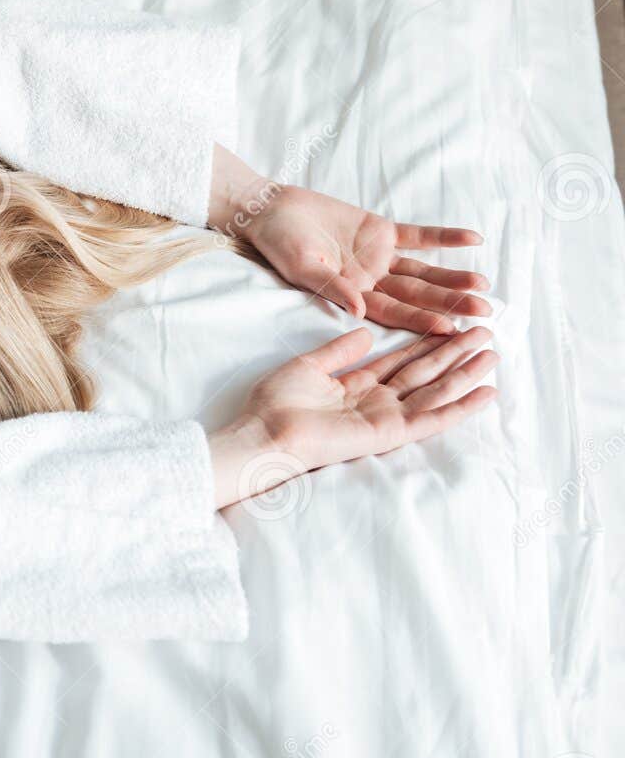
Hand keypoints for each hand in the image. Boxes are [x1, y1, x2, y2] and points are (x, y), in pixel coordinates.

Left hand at [208, 327, 497, 508]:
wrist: (265, 433)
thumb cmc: (275, 403)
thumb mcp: (308, 366)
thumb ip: (340, 351)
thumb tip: (367, 334)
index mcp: (356, 385)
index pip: (400, 360)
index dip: (426, 342)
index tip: (450, 324)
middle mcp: (376, 401)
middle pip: (424, 373)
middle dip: (453, 353)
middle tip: (483, 332)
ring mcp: (386, 417)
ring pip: (436, 391)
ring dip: (465, 373)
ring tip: (493, 354)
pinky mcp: (390, 433)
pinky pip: (432, 418)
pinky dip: (461, 406)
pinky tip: (486, 392)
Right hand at [209, 146, 490, 333]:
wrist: (274, 210)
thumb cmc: (280, 243)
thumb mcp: (302, 267)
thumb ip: (332, 287)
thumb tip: (360, 312)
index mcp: (352, 296)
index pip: (393, 312)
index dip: (420, 320)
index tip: (449, 328)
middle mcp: (370, 281)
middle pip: (416, 296)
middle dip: (449, 303)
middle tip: (483, 311)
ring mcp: (379, 257)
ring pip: (423, 271)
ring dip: (452, 278)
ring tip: (483, 283)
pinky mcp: (383, 231)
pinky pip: (419, 236)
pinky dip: (445, 237)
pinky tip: (472, 239)